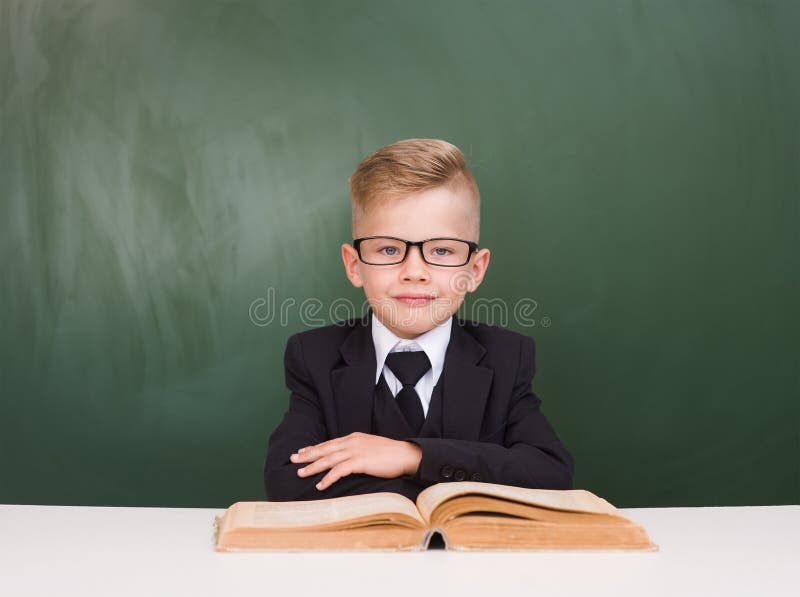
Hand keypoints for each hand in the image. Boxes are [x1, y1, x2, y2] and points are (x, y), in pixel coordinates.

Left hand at [289, 432, 422, 490]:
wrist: (406, 455)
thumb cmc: (390, 454)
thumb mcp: (370, 448)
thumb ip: (357, 450)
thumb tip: (347, 459)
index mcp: (354, 438)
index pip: (329, 443)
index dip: (314, 448)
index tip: (302, 451)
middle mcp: (352, 442)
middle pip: (325, 449)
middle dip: (307, 455)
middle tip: (293, 459)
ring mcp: (355, 451)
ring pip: (328, 459)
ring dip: (313, 467)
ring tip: (301, 473)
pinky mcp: (360, 461)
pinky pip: (339, 470)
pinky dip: (328, 478)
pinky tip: (321, 485)